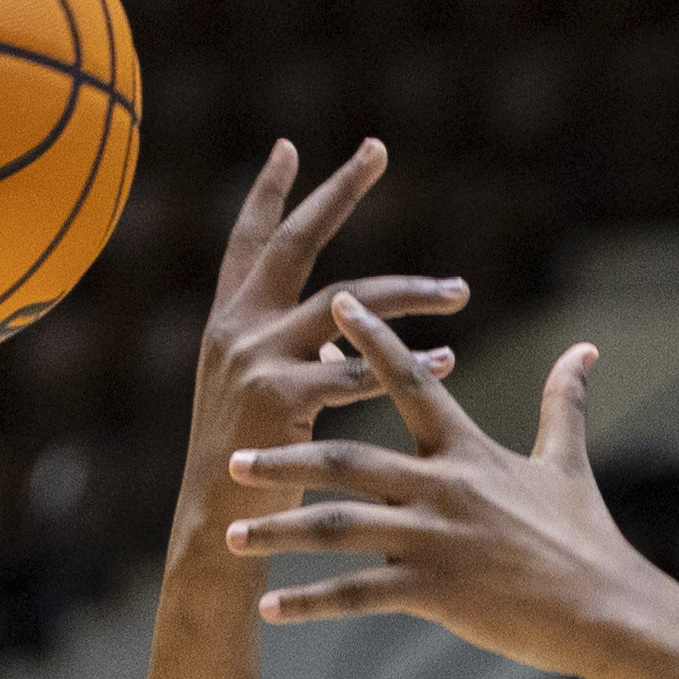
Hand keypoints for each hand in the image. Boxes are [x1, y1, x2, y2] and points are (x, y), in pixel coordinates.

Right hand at [174, 139, 466, 552]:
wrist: (218, 533)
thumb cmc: (248, 472)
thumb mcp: (259, 398)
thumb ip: (297, 356)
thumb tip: (347, 335)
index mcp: (229, 324)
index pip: (249, 243)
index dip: (270, 194)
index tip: (291, 145)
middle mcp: (236, 329)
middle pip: (295, 243)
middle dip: (337, 193)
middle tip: (377, 149)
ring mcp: (254, 360)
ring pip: (345, 304)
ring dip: (407, 296)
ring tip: (459, 292)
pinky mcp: (277, 399)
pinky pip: (355, 374)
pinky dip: (405, 367)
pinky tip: (448, 361)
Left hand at [220, 300, 678, 678]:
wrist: (606, 606)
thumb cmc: (585, 536)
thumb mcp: (569, 461)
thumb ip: (565, 402)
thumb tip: (586, 349)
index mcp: (466, 448)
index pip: (410, 381)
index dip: (370, 340)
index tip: (329, 305)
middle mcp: (441, 487)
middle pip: (347, 460)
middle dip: (286, 457)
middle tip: (232, 456)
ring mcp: (434, 540)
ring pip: (338, 529)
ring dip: (279, 531)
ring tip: (231, 536)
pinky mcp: (433, 591)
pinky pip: (358, 595)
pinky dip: (311, 602)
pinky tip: (269, 609)